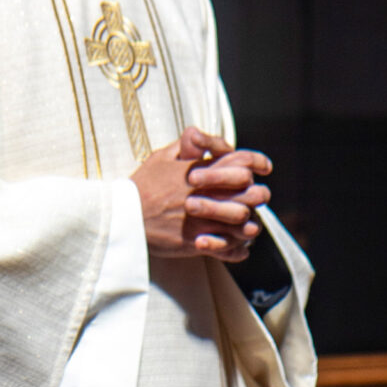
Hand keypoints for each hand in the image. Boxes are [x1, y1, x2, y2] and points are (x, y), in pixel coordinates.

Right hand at [131, 126, 270, 261]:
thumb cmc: (142, 185)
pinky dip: (237, 249)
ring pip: (243, 221)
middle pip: (250, 193)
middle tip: (254, 198)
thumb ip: (186, 146)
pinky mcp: (195, 241)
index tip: (263, 168)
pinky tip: (237, 246)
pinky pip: (228, 247)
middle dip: (257, 195)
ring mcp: (202, 219)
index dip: (258, 162)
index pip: (242, 161)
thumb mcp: (162, 157)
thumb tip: (201, 136)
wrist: (123, 216)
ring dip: (249, 223)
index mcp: (201, 170)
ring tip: (246, 224)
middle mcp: (206, 193)